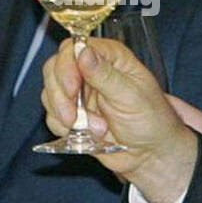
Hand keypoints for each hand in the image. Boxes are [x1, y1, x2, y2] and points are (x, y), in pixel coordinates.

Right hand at [42, 37, 197, 202]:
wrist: (149, 154)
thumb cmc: (152, 121)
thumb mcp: (131, 96)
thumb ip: (105, 75)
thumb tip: (83, 52)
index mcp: (109, 57)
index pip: (73, 48)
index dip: (66, 67)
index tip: (72, 89)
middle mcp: (91, 71)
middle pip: (54, 69)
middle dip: (60, 96)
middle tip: (73, 117)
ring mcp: (79, 93)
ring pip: (49, 93)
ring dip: (66, 116)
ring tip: (96, 128)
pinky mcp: (72, 113)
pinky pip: (51, 116)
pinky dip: (64, 128)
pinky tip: (88, 134)